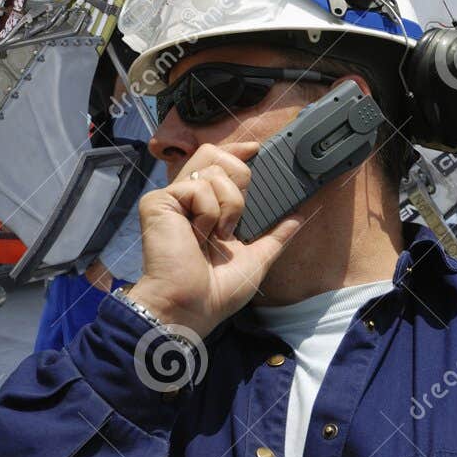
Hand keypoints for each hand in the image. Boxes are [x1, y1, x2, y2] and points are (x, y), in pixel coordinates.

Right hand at [125, 141, 304, 340]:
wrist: (192, 307)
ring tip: (217, 235)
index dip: (236, 150)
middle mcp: (187, 199)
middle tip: (237, 215)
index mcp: (207, 208)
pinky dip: (209, 213)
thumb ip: (275, 235)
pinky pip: (198, 187)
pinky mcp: (159, 201)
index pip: (218, 163)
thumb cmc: (216, 291)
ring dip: (229, 205)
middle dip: (239, 177)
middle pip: (214, 154)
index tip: (257, 149)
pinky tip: (200, 235)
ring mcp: (171, 198)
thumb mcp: (256, 259)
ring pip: (213, 169)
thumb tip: (298, 216)